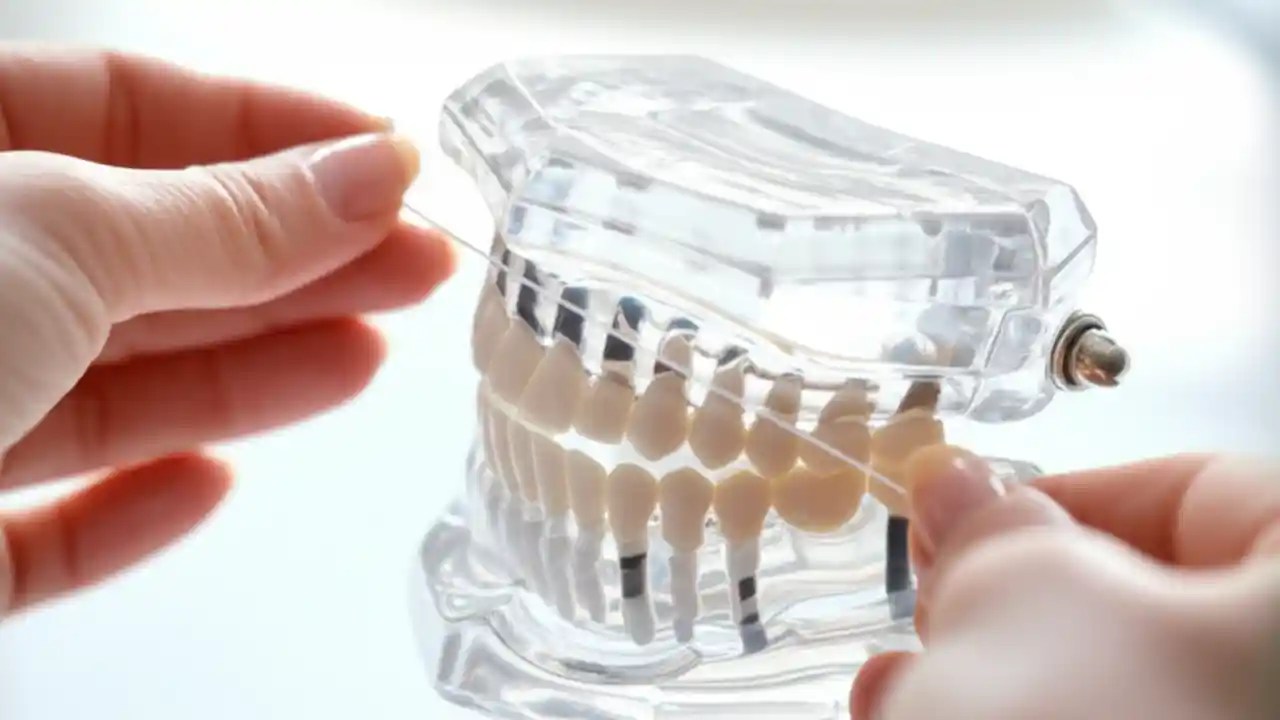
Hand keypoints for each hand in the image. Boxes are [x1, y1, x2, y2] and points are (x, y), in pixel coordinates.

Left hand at [0, 48, 454, 616]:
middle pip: (137, 253)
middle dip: (291, 260)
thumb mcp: (54, 237)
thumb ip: (224, 220)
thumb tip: (372, 175)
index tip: (393, 156)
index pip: (128, 108)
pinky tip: (206, 483)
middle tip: (421, 263)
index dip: (273, 127)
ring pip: (103, 387)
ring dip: (243, 376)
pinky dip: (131, 503)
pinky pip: (44, 522)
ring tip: (371, 354)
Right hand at [852, 450, 1279, 719]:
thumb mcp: (1016, 595)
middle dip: (1018, 593)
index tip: (979, 517)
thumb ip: (991, 527)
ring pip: (1114, 683)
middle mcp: (1276, 679)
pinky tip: (919, 716)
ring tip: (902, 676)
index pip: (1209, 491)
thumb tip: (957, 487)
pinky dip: (1014, 718)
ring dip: (994, 665)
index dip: (1077, 489)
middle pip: (1154, 599)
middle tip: (936, 595)